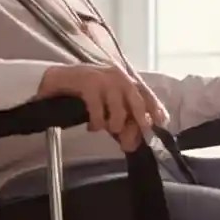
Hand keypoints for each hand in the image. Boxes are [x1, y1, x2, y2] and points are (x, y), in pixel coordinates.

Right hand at [39, 64, 169, 143]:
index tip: (161, 124)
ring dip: (113, 125)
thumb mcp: (108, 104)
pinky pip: (98, 111)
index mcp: (126, 79)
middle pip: (138, 102)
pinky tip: (91, 127)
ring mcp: (105, 80)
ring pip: (119, 111)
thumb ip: (122, 119)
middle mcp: (119, 77)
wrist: (58, 79)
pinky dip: (96, 123)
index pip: (146, 95)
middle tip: (131, 138)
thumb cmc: (85, 92)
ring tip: (103, 128)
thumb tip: (131, 143)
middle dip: (138, 124)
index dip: (155, 110)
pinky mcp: (89, 84)